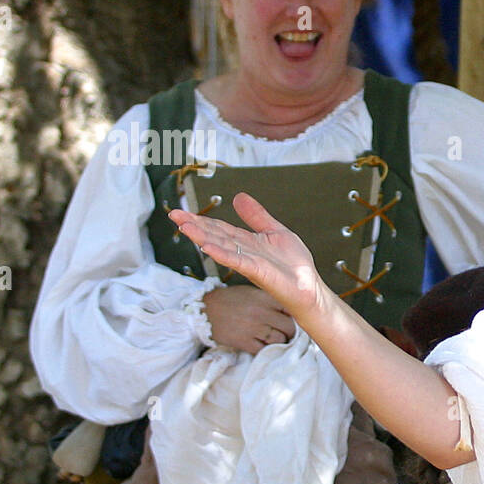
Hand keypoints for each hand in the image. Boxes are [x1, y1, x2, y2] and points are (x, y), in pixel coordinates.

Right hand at [171, 193, 326, 320]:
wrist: (309, 287)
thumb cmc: (294, 264)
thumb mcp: (275, 231)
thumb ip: (256, 216)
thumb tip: (238, 196)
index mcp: (246, 242)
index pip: (219, 228)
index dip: (201, 220)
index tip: (181, 212)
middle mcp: (243, 252)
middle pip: (215, 236)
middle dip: (195, 226)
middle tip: (174, 215)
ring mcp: (249, 262)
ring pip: (221, 247)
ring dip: (202, 237)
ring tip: (184, 227)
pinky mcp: (258, 272)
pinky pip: (237, 261)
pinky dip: (222, 254)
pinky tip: (207, 247)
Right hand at [202, 284, 295, 354]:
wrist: (204, 309)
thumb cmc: (230, 299)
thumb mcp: (252, 292)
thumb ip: (270, 301)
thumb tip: (291, 311)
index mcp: (265, 298)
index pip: (291, 309)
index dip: (295, 316)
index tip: (294, 320)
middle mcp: (261, 313)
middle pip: (290, 327)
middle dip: (291, 332)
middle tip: (287, 333)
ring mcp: (253, 328)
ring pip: (280, 340)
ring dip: (281, 342)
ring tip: (277, 340)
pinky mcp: (244, 341)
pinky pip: (263, 350)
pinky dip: (266, 350)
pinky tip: (264, 345)